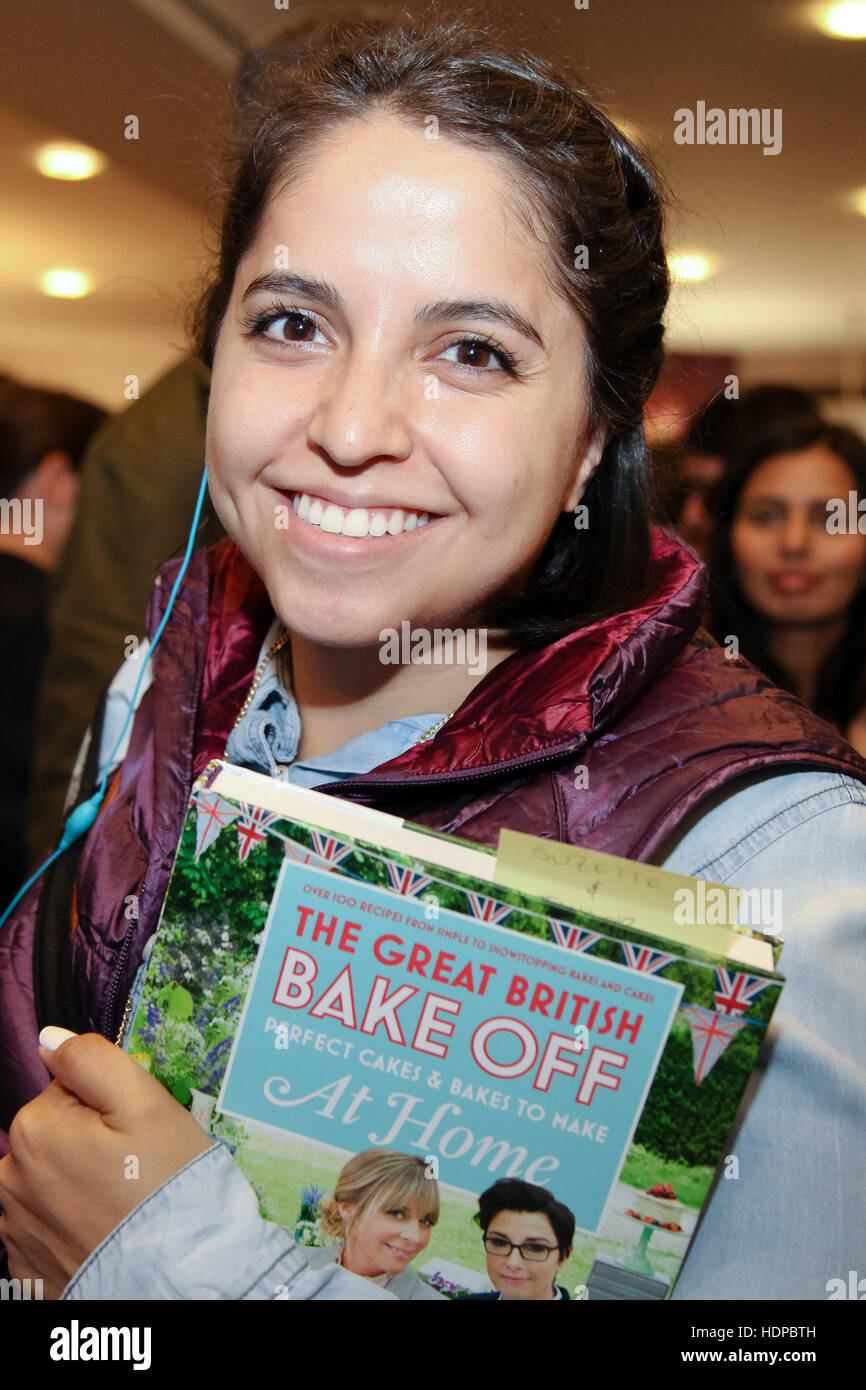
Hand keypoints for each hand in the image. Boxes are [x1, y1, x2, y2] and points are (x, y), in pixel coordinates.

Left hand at [0, 1028, 210, 1297]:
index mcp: (35, 1128)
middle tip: (134, 1167)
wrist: (176, 1278)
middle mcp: (10, 1177)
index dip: (105, 1104)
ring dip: (76, 1182)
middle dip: (87, 1141)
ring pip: (48, 1178)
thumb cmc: (165, 1186)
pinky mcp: (27, 1265)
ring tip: (121, 1203)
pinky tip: (104, 1231)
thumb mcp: (145, 1103)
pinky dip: (71, 1223)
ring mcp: (15, 1226)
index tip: (134, 1130)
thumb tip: (50, 1038)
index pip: (65, 1090)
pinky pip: (46, 1223)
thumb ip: (92, 1059)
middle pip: (53, 1133)